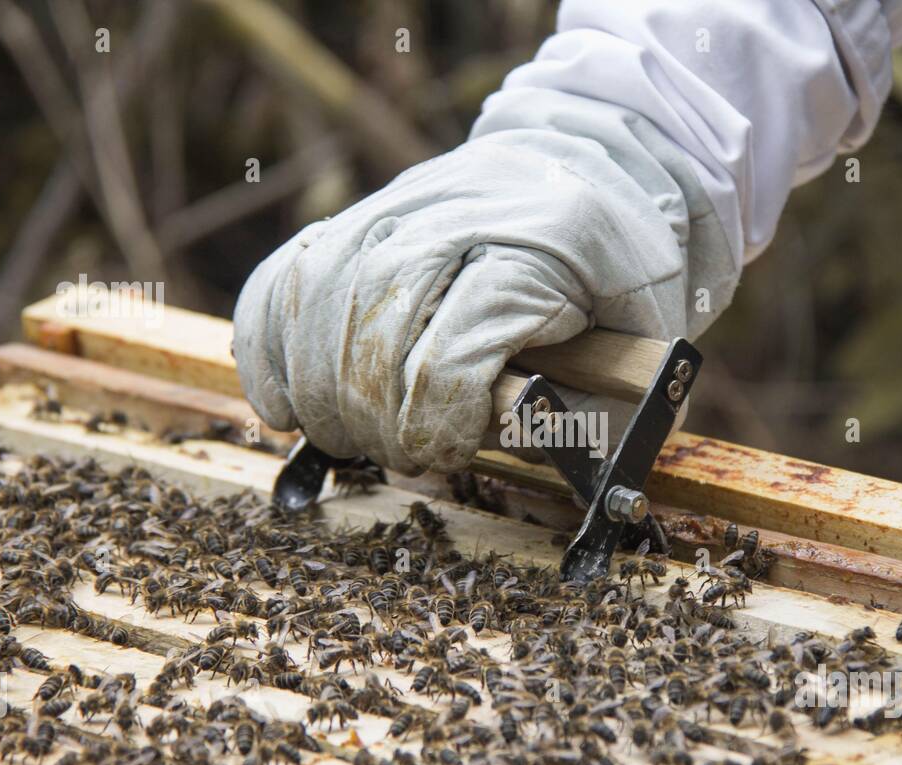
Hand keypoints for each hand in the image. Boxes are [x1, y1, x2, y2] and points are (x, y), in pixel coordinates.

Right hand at [233, 124, 697, 474]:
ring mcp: (406, 202)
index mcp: (551, 243)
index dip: (437, 421)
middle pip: (377, 322)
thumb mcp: (633, 356)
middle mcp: (467, 208)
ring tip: (345, 438)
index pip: (455, 347)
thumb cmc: (622, 283)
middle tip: (394, 454)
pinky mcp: (364, 211)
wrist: (600, 173)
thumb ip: (565, 413)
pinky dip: (268, 342)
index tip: (447, 452)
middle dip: (373, 415)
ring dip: (318, 391)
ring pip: (320, 297)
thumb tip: (469, 448)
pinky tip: (281, 402)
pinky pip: (289, 272)